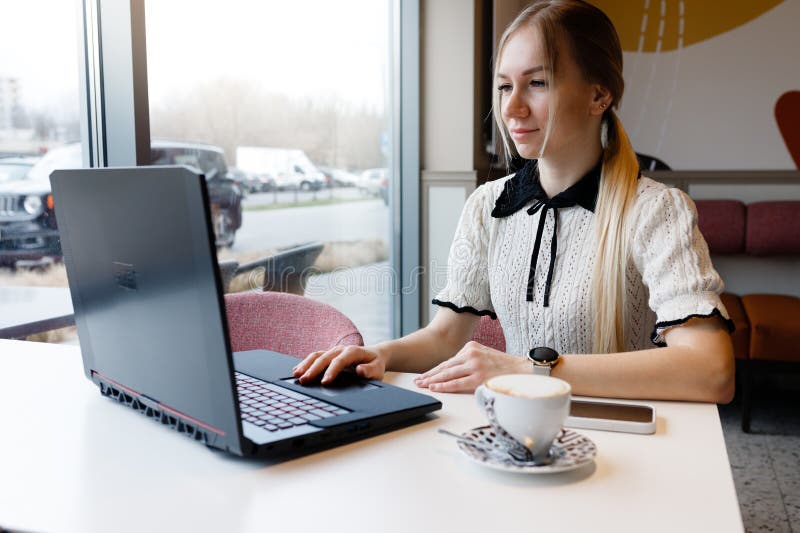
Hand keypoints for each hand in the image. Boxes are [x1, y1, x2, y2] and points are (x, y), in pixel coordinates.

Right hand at [293, 345, 386, 384]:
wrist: (375, 355)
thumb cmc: (375, 364)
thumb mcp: (378, 369)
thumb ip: (370, 371)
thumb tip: (360, 371)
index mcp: (353, 352)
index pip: (340, 361)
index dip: (331, 371)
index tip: (324, 382)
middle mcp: (341, 349)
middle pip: (324, 357)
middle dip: (313, 369)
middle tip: (304, 380)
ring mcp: (333, 351)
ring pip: (317, 355)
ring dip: (306, 364)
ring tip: (296, 375)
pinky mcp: (329, 355)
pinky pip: (315, 357)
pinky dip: (305, 363)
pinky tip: (297, 371)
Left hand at [413, 341, 527, 392]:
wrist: (522, 370)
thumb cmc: (504, 366)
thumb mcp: (484, 354)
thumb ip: (469, 359)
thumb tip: (453, 370)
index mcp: (471, 347)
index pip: (449, 360)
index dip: (435, 369)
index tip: (425, 374)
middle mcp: (471, 353)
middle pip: (445, 366)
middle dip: (429, 374)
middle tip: (417, 380)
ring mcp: (474, 365)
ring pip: (448, 374)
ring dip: (433, 380)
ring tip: (422, 385)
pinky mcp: (478, 377)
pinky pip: (457, 383)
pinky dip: (444, 386)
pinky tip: (435, 387)